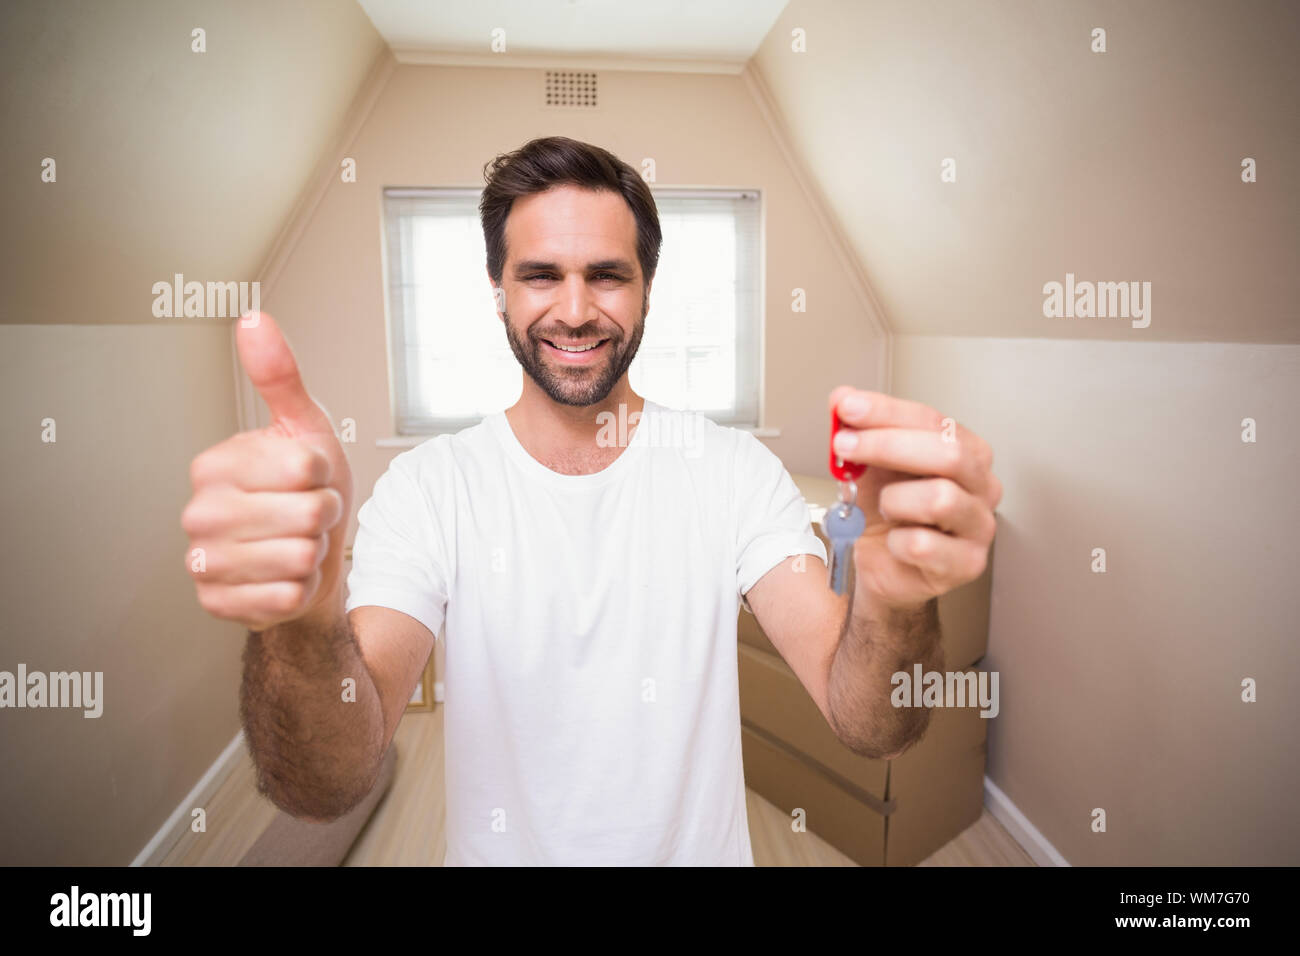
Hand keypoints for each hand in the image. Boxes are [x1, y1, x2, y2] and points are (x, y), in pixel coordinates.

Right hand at [181, 312, 353, 630]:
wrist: (307, 557)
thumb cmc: (306, 492)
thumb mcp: (304, 428)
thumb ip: (280, 377)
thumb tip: (254, 319)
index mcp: (214, 465)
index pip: (305, 468)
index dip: (324, 476)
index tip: (309, 478)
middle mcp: (199, 513)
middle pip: (306, 516)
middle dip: (323, 517)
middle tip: (308, 515)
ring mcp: (204, 562)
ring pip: (301, 557)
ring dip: (315, 554)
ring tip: (298, 543)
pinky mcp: (218, 604)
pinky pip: (288, 596)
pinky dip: (302, 589)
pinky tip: (287, 577)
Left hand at [828, 386, 1001, 612]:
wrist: (885, 566)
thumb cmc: (887, 514)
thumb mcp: (870, 466)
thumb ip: (859, 430)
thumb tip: (842, 397)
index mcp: (966, 451)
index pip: (933, 420)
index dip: (887, 412)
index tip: (847, 407)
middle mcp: (982, 484)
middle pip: (948, 453)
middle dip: (888, 445)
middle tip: (846, 445)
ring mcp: (980, 525)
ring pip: (941, 498)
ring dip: (894, 500)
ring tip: (884, 509)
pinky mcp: (967, 563)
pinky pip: (924, 545)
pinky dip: (895, 541)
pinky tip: (893, 541)